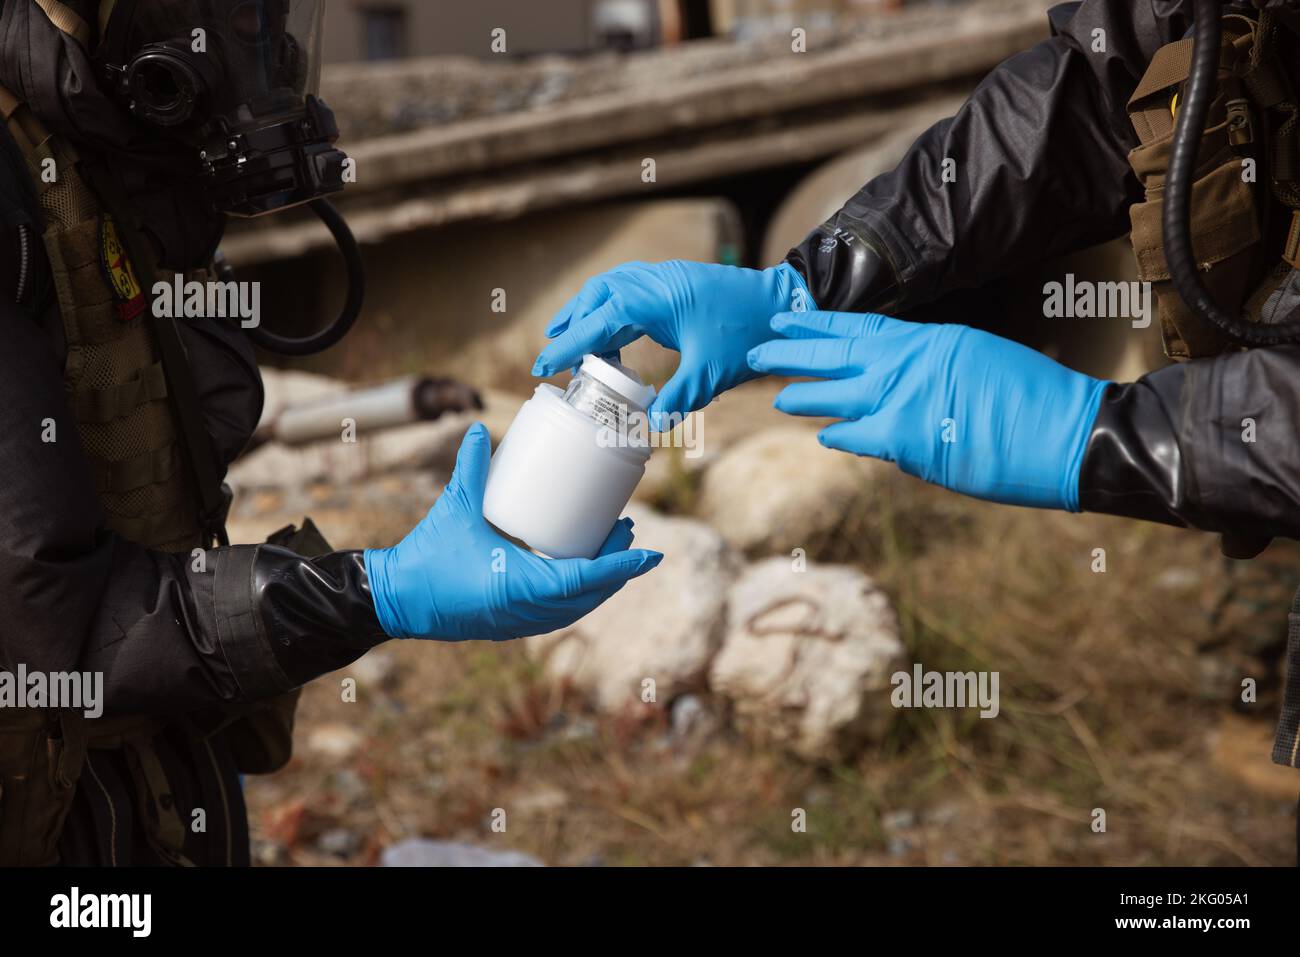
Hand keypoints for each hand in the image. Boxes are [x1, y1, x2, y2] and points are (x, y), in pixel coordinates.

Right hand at [364, 424, 662, 639]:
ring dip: (600, 582)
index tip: (650, 554)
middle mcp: (527, 611)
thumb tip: (476, 428)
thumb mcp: (453, 508)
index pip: (586, 579)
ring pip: (577, 607)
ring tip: (615, 549)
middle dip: (616, 567)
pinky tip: (583, 573)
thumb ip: (469, 468)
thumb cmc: (427, 556)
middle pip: (590, 595)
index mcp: (520, 586)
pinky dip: (579, 594)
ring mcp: (521, 622)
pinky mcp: (512, 625)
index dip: (621, 567)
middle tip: (629, 531)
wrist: (397, 600)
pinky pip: (559, 613)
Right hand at [533, 260, 812, 426]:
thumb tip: (651, 426)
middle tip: (552, 355)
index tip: (545, 364)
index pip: (598, 320)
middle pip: (595, 295)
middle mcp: (653, 281)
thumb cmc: (749, 332)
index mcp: (654, 297)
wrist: (785, 301)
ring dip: (588, 311)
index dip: (569, 343)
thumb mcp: (713, 371)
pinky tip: (613, 333)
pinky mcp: (674, 283)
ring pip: (610, 288)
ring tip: (570, 339)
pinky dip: (611, 308)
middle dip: (570, 323)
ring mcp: (664, 278)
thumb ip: (679, 397)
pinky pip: (629, 290)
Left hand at [746, 311, 1109, 509]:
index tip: (787, 319)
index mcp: (929, 340)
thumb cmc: (1034, 400)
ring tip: (776, 394)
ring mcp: (905, 399)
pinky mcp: (906, 438)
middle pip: (836, 353)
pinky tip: (823, 434)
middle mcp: (910, 362)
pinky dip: (840, 434)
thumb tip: (904, 385)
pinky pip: (858, 435)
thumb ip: (934, 367)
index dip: (818, 325)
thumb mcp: (979, 360)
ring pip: (836, 394)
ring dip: (803, 394)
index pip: (860, 327)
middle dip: (792, 351)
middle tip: (756, 348)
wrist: (1065, 432)